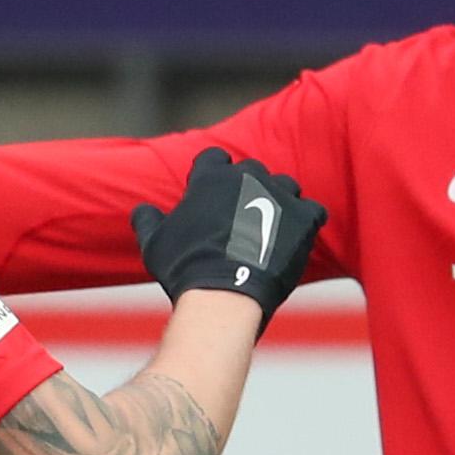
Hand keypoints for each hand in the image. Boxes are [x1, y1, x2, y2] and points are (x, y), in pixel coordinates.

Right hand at [129, 148, 331, 319]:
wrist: (224, 296)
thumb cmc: (185, 270)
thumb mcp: (154, 244)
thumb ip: (147, 220)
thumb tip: (142, 211)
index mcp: (211, 176)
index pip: (214, 158)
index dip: (213, 174)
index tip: (212, 195)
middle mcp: (247, 176)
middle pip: (252, 171)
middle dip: (248, 189)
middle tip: (242, 219)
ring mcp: (279, 194)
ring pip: (285, 186)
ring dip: (279, 202)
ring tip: (271, 230)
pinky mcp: (304, 217)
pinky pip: (312, 210)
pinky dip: (305, 222)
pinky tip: (295, 239)